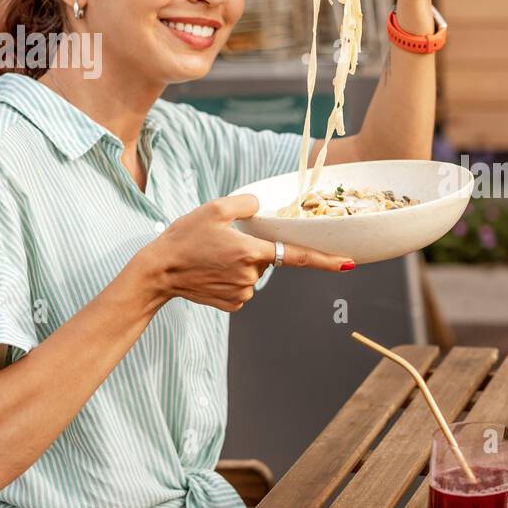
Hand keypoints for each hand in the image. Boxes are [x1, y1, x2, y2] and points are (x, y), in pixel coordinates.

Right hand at [136, 195, 352, 311]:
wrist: (158, 273)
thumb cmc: (184, 239)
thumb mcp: (213, 209)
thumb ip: (246, 203)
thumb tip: (262, 207)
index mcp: (251, 252)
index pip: (297, 255)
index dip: (326, 260)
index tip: (349, 263)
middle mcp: (252, 276)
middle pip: (267, 258)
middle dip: (252, 249)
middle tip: (221, 243)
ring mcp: (243, 294)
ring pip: (254, 273)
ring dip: (240, 263)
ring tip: (211, 257)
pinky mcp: (233, 305)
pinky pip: (243, 287)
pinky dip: (232, 278)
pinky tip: (211, 272)